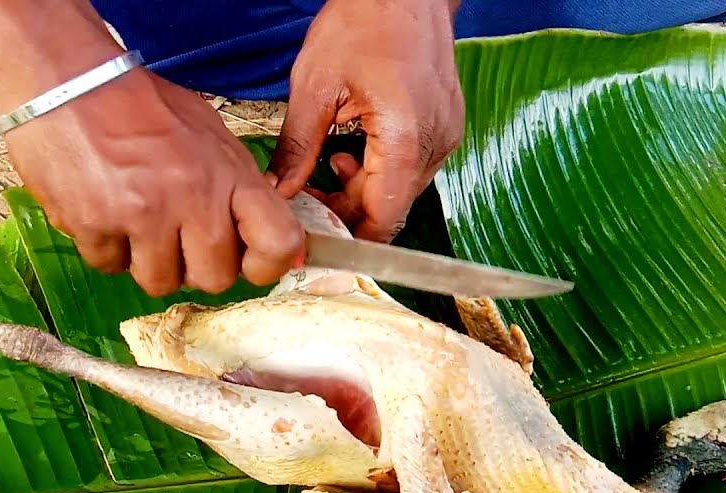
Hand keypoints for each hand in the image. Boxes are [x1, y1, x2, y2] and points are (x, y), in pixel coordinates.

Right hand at [0, 0, 303, 296]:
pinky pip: (110, 268)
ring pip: (160, 283)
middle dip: (194, 265)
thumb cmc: (143, 107)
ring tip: (133, 216)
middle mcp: (192, 198)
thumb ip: (239, 188)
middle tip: (174, 232)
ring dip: (146, 260)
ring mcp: (142, 214)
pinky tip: (101, 209)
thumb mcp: (210, 135)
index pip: (277, 244)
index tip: (248, 262)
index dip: (265, 266)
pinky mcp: (95, 224)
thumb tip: (272, 241)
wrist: (69, 82)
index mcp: (228, 174)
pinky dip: (105, 247)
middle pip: (215, 279)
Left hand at [266, 0, 464, 241]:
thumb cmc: (364, 22)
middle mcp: (435, 144)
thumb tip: (279, 192)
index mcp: (406, 139)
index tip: (316, 235)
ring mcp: (446, 136)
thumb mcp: (315, 87)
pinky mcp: (445, 128)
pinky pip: (411, 168)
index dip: (349, 236)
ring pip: (401, 191)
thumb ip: (298, 148)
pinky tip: (356, 149)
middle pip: (391, 208)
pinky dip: (381, 171)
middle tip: (309, 196)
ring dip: (364, 191)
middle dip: (349, 211)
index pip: (383, 218)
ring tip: (333, 164)